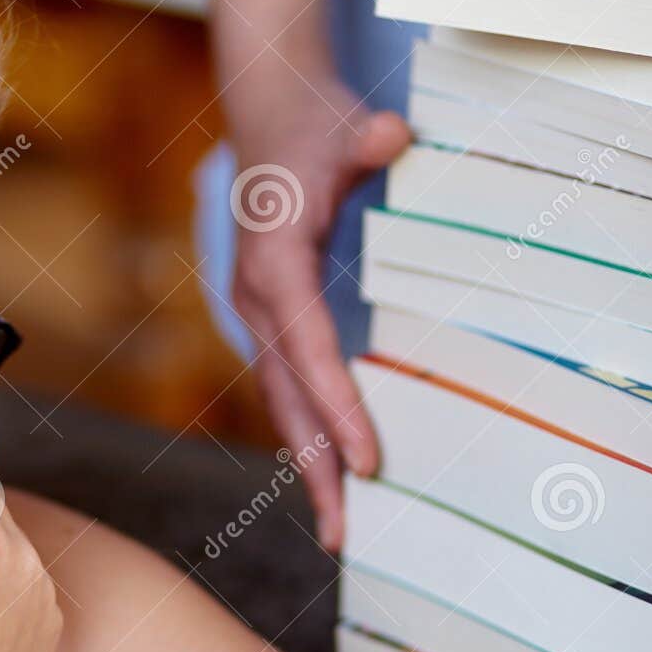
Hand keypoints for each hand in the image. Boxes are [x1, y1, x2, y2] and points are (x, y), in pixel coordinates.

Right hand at [225, 70, 410, 551]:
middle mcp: (258, 298)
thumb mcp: (345, 123)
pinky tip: (335, 473)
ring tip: (342, 530)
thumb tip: (393, 134)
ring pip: (284, 402)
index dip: (337, 405)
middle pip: (287, 396)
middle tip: (347, 535)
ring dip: (311, 465)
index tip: (370, 460)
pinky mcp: (274, 319)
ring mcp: (261, 313)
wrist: (271, 116)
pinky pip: (292, 387)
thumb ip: (368, 136)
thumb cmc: (315, 125)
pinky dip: (312, 433)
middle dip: (316, 467)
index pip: (307, 346)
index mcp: (274, 261)